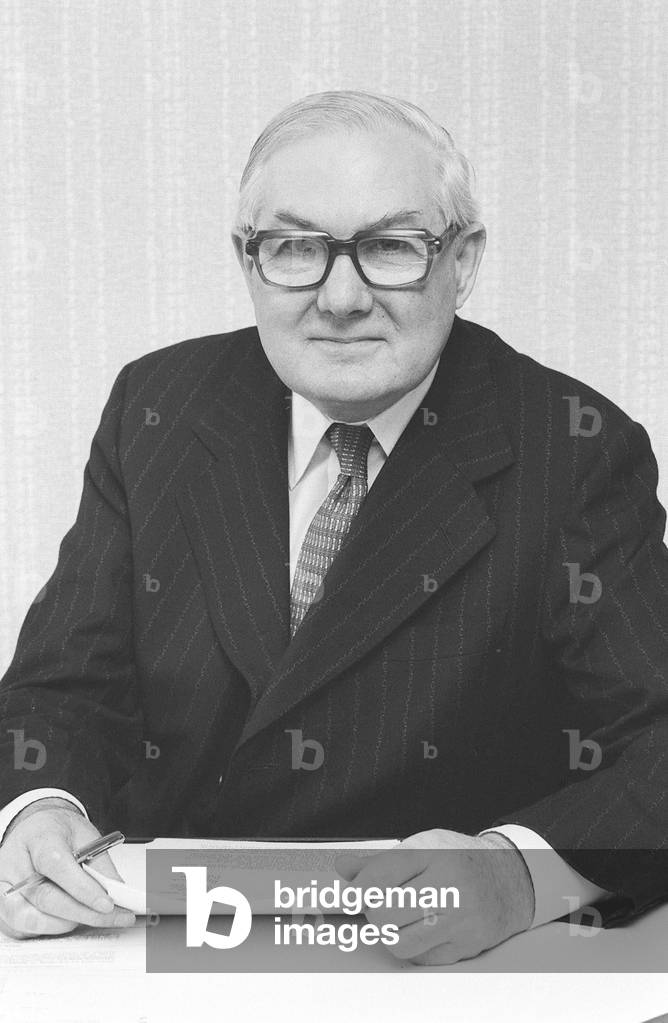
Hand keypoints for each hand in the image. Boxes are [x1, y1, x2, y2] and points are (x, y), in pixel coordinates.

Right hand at [0, 798, 134, 938]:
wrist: (35, 829)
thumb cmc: (58, 832)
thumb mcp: (85, 835)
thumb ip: (100, 864)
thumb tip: (116, 893)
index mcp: (38, 837)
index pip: (56, 865)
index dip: (82, 888)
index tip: (107, 903)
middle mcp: (14, 863)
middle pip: (45, 897)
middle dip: (83, 913)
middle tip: (111, 917)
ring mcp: (4, 887)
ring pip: (31, 919)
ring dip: (66, 924)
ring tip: (90, 916)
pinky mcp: (2, 908)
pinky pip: (23, 929)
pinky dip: (50, 930)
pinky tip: (70, 920)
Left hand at [334, 828, 533, 964]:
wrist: (511, 878)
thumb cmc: (462, 860)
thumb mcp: (425, 847)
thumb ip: (381, 861)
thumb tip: (343, 868)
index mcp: (435, 853)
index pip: (382, 874)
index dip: (359, 889)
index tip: (354, 894)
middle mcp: (449, 885)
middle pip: (386, 912)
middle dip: (374, 911)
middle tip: (380, 904)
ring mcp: (460, 919)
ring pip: (400, 942)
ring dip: (390, 933)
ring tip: (399, 918)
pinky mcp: (466, 945)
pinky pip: (421, 958)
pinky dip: (413, 947)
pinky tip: (422, 929)